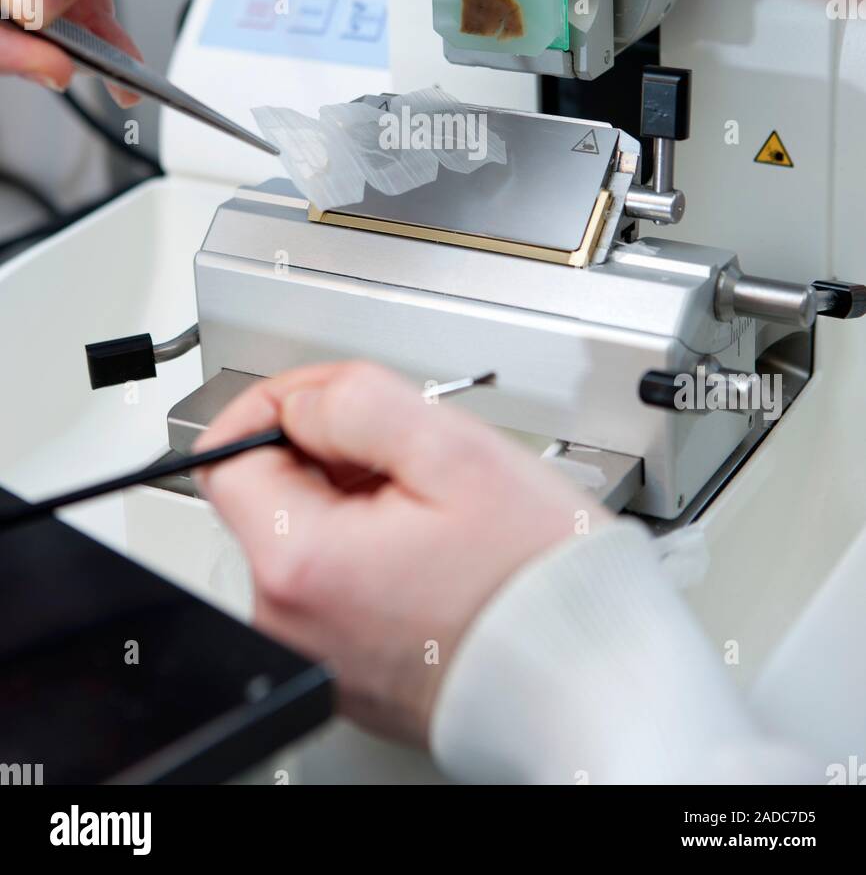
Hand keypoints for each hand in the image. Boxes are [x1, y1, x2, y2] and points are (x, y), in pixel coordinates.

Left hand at [195, 361, 610, 744]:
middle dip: (334, 452)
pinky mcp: (348, 665)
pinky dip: (375, 546)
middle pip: (272, 493)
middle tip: (415, 455)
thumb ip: (357, 402)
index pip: (228, 455)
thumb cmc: (532, 581)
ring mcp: (317, 649)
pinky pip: (337, 580)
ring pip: (309, 533)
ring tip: (438, 509)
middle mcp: (290, 620)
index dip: (280, 405)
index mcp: (300, 564)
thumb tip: (303, 401)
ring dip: (360, 497)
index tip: (333, 397)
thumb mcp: (454, 451)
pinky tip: (437, 548)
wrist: (586, 679)